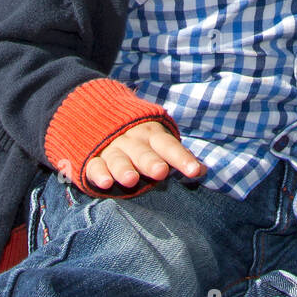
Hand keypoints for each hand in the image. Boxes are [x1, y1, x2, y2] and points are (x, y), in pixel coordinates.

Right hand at [83, 121, 205, 189]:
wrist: (96, 112)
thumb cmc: (138, 138)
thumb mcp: (158, 140)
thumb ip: (177, 156)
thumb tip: (204, 171)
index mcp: (151, 134)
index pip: (169, 145)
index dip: (182, 158)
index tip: (195, 171)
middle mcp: (132, 140)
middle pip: (143, 151)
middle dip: (151, 161)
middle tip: (161, 172)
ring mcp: (111, 148)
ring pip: (118, 158)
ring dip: (124, 169)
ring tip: (131, 180)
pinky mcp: (92, 157)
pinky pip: (95, 165)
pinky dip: (99, 174)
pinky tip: (105, 183)